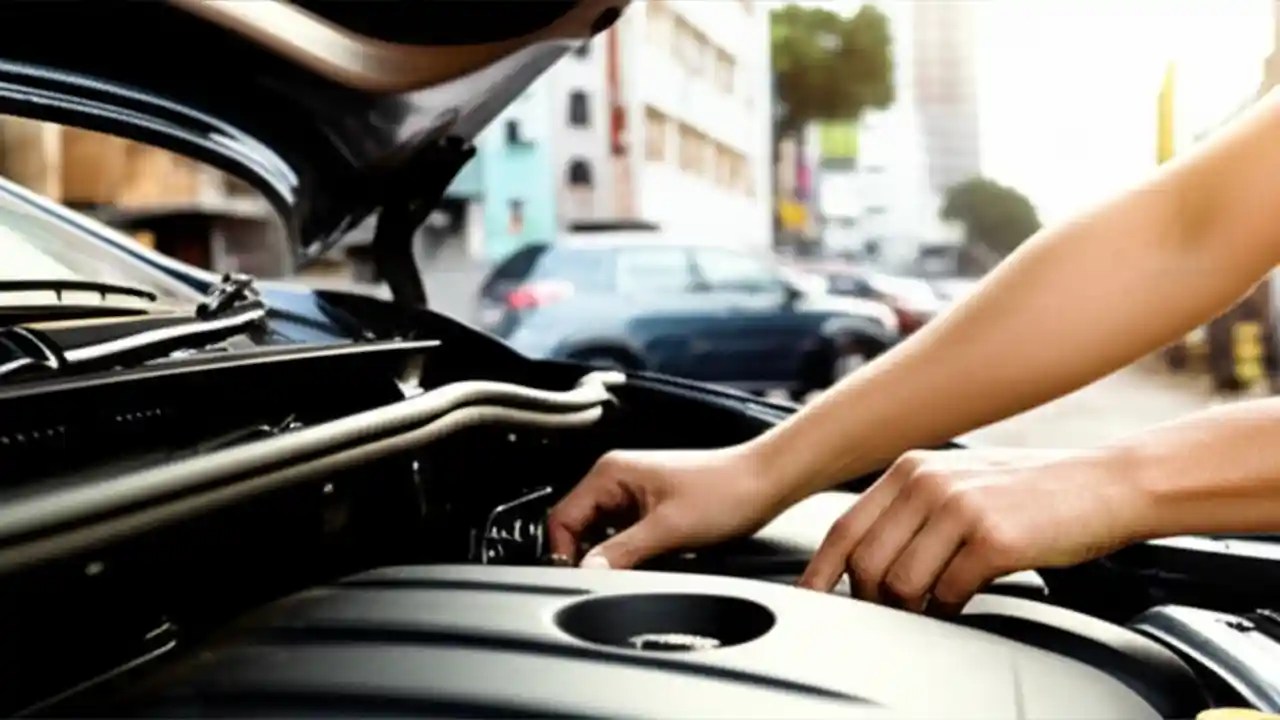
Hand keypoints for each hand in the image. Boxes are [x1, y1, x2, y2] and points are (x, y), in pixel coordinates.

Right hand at [547, 445, 784, 568]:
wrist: (765, 481)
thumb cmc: (726, 489)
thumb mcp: (668, 528)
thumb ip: (622, 552)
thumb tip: (587, 572)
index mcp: (611, 472)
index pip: (563, 517)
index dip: (563, 551)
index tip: (576, 578)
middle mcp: (617, 478)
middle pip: (577, 527)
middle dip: (584, 556)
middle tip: (602, 580)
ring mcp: (633, 494)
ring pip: (599, 534)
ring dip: (607, 556)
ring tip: (628, 570)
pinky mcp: (649, 508)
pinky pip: (621, 536)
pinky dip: (625, 553)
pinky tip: (642, 562)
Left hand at [797, 447, 1146, 612]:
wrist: (1106, 484)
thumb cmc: (1034, 492)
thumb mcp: (960, 484)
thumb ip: (913, 511)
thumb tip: (871, 564)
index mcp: (911, 469)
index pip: (844, 527)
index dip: (820, 571)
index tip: (810, 599)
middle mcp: (927, 483)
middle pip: (865, 561)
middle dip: (871, 600)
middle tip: (892, 612)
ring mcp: (958, 508)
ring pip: (900, 583)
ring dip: (911, 608)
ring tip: (933, 607)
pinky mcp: (991, 538)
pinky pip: (946, 592)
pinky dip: (949, 608)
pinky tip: (965, 600)